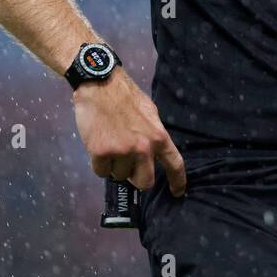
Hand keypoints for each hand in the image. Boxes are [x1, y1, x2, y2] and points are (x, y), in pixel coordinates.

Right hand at [72, 71, 186, 195]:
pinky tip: (98, 145)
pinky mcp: (101, 153)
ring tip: (110, 144)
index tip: (178, 192)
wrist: (100, 84)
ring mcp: (122, 152)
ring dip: (114, 166)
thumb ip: (152, 135)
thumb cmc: (125, 96)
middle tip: (128, 166)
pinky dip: (99, 163)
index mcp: (158, 136)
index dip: (178, 181)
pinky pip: (101, 171)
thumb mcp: (149, 113)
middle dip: (136, 178)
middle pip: (144, 182)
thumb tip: (152, 152)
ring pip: (119, 176)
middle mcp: (143, 148)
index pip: (174, 164)